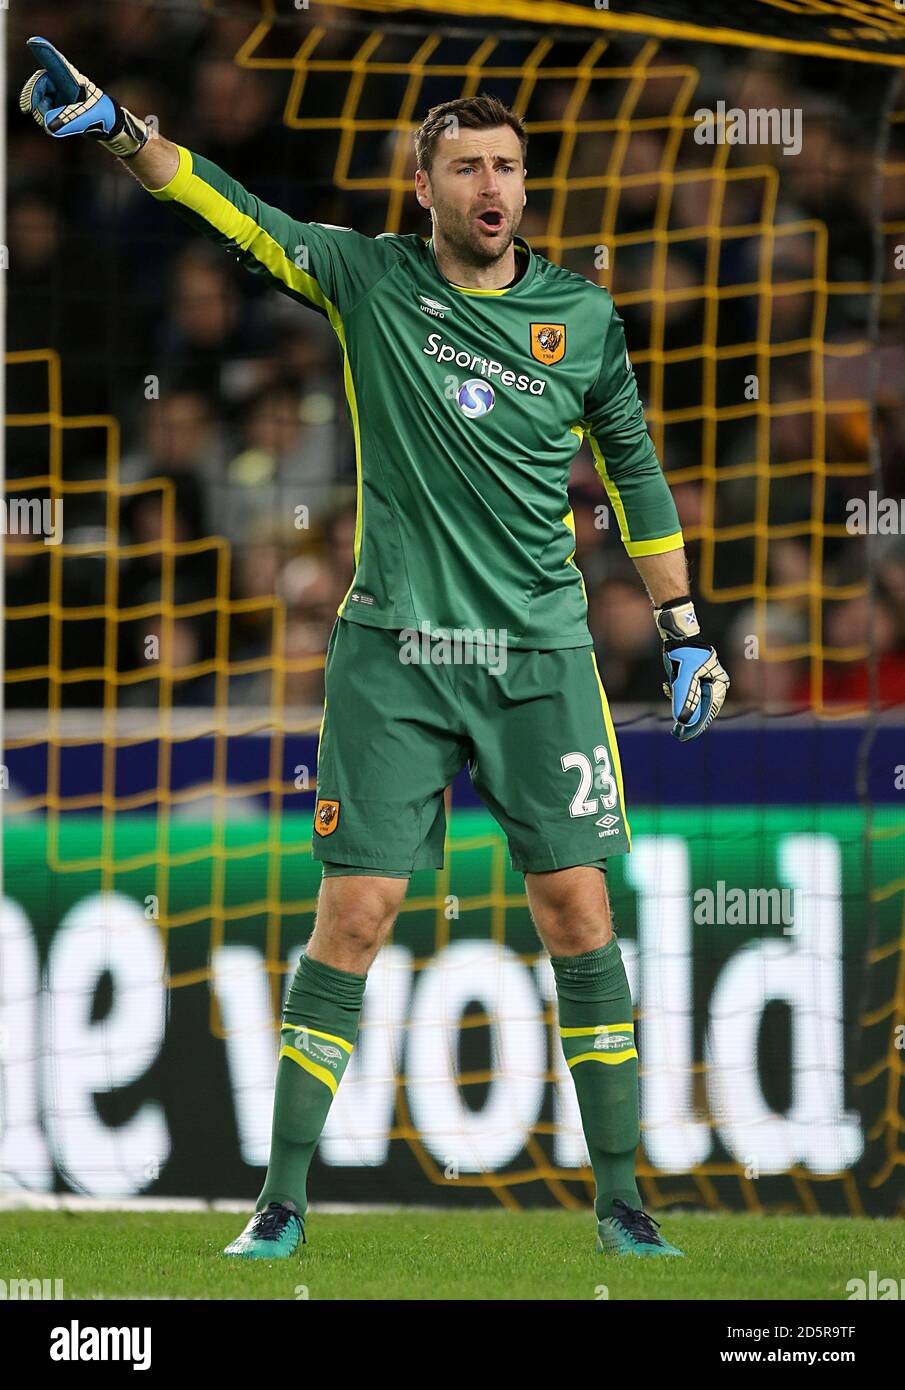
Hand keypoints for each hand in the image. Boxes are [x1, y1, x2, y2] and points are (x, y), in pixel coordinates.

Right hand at [19, 35, 148, 158]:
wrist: (105, 123)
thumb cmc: (100, 114)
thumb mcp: (87, 118)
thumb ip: (69, 121)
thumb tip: (48, 126)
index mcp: (72, 78)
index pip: (57, 63)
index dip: (45, 52)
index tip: (34, 41)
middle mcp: (62, 81)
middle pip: (40, 82)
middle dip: (32, 95)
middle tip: (27, 108)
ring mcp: (57, 92)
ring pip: (40, 98)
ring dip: (41, 111)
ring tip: (54, 122)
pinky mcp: (55, 103)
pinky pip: (43, 109)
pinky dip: (45, 118)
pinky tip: (54, 124)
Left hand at [654, 596, 728, 741]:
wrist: (677, 635)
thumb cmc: (684, 652)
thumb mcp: (684, 676)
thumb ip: (685, 697)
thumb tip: (684, 720)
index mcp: (719, 684)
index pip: (708, 710)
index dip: (696, 725)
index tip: (685, 735)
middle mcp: (714, 685)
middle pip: (702, 709)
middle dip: (689, 722)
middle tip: (678, 735)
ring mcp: (704, 682)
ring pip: (693, 703)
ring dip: (682, 709)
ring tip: (673, 722)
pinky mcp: (693, 679)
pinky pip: (687, 694)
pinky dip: (677, 694)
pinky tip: (667, 685)